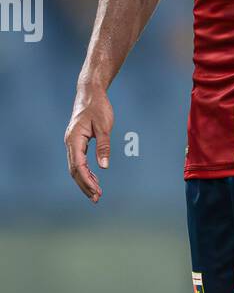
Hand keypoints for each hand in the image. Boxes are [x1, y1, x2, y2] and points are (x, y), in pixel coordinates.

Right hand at [65, 84, 113, 202]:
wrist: (90, 93)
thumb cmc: (98, 107)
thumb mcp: (104, 126)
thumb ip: (103, 146)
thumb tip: (104, 167)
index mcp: (74, 139)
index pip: (78, 165)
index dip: (87, 180)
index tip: (96, 191)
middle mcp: (70, 143)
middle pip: (74, 170)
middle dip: (85, 185)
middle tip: (97, 199)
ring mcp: (72, 143)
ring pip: (75, 167)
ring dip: (85, 181)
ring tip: (96, 194)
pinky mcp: (77, 142)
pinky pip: (79, 161)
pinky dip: (86, 172)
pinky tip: (94, 180)